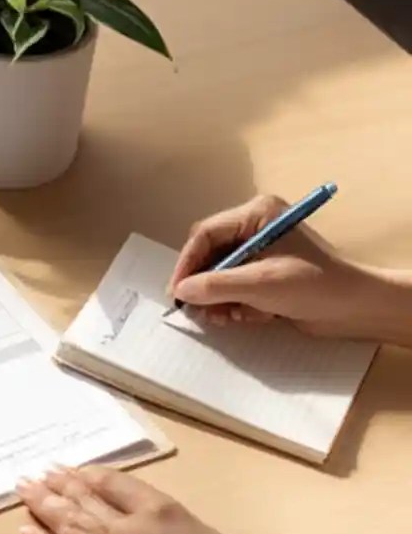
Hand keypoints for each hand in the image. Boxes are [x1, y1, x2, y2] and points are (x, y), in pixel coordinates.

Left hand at [15, 468, 314, 533]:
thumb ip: (194, 530)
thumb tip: (181, 531)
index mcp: (164, 512)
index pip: (114, 483)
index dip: (88, 475)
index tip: (71, 470)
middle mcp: (131, 530)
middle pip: (85, 501)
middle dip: (58, 486)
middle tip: (36, 475)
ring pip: (69, 527)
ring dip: (43, 507)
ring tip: (24, 491)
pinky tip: (26, 533)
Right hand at [168, 194, 411, 343]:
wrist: (356, 309)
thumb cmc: (314, 286)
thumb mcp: (260, 284)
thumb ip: (215, 285)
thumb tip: (180, 291)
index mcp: (257, 215)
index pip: (205, 235)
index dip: (187, 264)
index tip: (177, 293)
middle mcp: (255, 228)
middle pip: (210, 255)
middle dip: (205, 286)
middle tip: (201, 311)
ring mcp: (261, 251)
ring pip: (220, 275)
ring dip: (220, 300)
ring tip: (228, 318)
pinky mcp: (266, 273)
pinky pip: (235, 287)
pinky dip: (236, 305)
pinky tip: (250, 316)